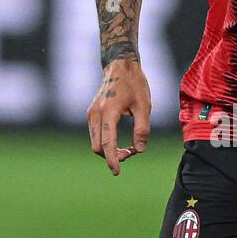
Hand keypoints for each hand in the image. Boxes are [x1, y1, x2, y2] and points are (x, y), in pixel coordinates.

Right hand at [87, 58, 150, 174]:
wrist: (120, 65)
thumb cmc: (134, 83)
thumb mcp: (144, 105)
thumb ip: (142, 129)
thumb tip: (139, 150)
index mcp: (108, 111)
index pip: (107, 142)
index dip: (112, 159)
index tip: (117, 172)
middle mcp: (95, 113)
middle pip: (98, 146)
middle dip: (113, 155)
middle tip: (132, 152)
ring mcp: (91, 113)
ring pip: (95, 142)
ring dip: (109, 150)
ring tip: (129, 148)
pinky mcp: (92, 113)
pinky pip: (96, 135)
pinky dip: (106, 142)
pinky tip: (119, 141)